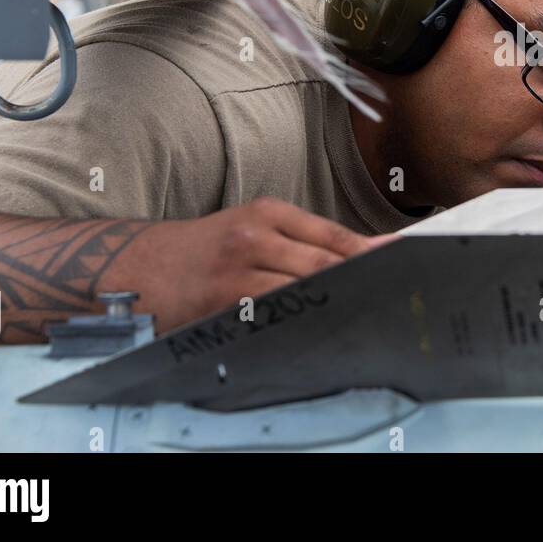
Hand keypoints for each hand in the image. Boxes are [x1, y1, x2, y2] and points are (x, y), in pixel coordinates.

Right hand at [102, 196, 395, 331]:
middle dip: (361, 279)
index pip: (333, 235)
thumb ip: (302, 240)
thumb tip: (363, 254)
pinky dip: (301, 322)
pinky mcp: (224, 301)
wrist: (140, 267)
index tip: (402, 260)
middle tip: (392, 294)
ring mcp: (238, 270)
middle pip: (325, 263)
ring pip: (304, 289)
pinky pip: (275, 314)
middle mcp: (255, 237)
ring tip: (368, 312)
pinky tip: (323, 328)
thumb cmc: (206, 251)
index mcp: (266, 213)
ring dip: (337, 303)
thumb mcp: (251, 229)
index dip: (371, 250)